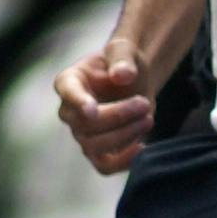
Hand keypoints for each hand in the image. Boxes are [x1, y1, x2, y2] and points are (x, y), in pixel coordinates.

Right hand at [54, 37, 153, 174]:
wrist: (132, 83)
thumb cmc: (123, 63)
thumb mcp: (124, 51)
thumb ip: (122, 58)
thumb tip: (122, 76)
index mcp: (69, 81)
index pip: (68, 92)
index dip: (78, 102)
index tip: (92, 110)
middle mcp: (69, 111)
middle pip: (84, 124)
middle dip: (118, 116)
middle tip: (144, 103)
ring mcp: (82, 133)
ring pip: (94, 146)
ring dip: (125, 135)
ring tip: (148, 118)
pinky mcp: (98, 151)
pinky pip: (105, 166)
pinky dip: (124, 161)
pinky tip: (143, 146)